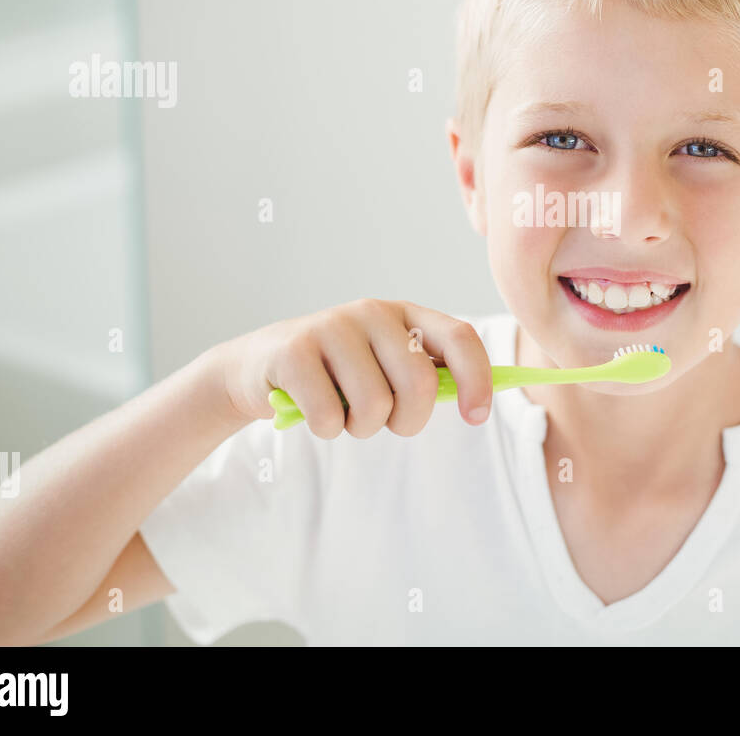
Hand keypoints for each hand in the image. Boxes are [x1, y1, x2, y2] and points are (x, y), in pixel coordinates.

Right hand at [213, 300, 493, 438]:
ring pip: (374, 405)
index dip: (478, 379)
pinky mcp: (294, 350)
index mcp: (405, 315)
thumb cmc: (338, 374)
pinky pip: (329, 416)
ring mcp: (331, 326)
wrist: (262, 366)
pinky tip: (311, 410)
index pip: (460, 338)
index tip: (476, 416)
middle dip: (407, 421)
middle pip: (419, 383)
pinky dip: (326, 428)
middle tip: (385, 423)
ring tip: (343, 413)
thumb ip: (426, 375)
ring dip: (361, 428)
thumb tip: (478, 401)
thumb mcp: (385, 366)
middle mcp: (372, 312)